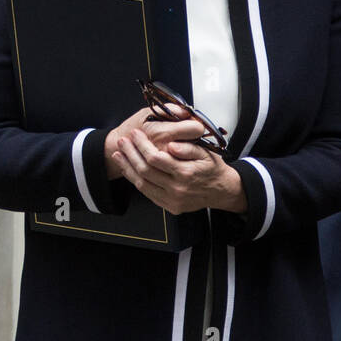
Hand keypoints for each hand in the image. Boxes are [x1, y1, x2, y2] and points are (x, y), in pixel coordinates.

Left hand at [108, 111, 246, 215]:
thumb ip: (188, 148)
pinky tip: (130, 169)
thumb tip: (172, 145)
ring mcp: (172, 200)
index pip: (156, 158)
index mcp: (186, 173)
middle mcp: (177, 189)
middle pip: (145, 171)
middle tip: (123, 141)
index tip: (136, 134)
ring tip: (119, 155)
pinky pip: (148, 193)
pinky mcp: (169, 207)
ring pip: (142, 184)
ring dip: (128, 168)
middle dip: (131, 154)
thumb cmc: (212, 168)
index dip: (142, 145)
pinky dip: (136, 180)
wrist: (221, 190)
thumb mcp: (206, 153)